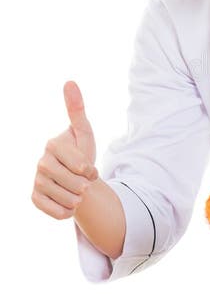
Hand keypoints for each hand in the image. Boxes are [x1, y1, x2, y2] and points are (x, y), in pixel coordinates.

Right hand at [32, 81, 98, 219]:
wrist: (75, 178)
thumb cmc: (81, 152)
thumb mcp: (84, 132)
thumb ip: (77, 109)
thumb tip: (69, 81)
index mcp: (52, 145)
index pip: (80, 165)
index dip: (91, 170)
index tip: (90, 169)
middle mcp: (40, 162)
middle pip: (75, 184)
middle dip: (86, 186)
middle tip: (84, 182)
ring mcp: (36, 181)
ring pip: (68, 200)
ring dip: (79, 199)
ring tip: (77, 192)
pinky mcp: (34, 198)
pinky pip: (56, 212)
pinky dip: (67, 211)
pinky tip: (69, 203)